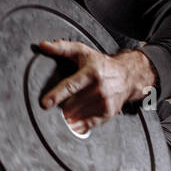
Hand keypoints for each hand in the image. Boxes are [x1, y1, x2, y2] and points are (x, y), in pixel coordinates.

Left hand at [37, 39, 156, 135]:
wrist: (127, 75)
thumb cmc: (101, 64)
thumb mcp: (82, 51)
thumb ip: (62, 48)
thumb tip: (43, 46)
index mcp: (91, 73)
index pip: (70, 86)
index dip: (56, 95)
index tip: (45, 104)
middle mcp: (99, 88)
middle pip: (71, 105)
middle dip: (62, 106)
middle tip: (62, 101)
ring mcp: (104, 102)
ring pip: (77, 116)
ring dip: (69, 115)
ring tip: (71, 106)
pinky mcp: (108, 113)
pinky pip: (87, 124)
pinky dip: (77, 124)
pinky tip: (74, 119)